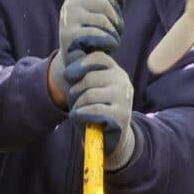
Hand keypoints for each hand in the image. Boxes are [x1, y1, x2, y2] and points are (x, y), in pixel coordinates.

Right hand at [50, 0, 125, 100]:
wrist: (78, 61)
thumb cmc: (95, 34)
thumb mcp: (106, 14)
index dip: (115, 6)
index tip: (114, 20)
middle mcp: (70, 3)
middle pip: (105, 6)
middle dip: (116, 22)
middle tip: (116, 34)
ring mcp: (68, 19)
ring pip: (103, 21)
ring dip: (114, 34)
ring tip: (112, 42)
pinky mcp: (68, 36)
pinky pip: (97, 35)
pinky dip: (109, 43)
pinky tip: (108, 49)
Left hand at [63, 50, 135, 169]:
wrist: (112, 139)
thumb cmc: (96, 110)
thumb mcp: (92, 88)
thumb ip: (84, 74)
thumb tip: (71, 54)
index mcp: (116, 71)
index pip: (97, 56)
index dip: (79, 65)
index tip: (69, 76)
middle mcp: (123, 81)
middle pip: (89, 77)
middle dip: (75, 91)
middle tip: (74, 101)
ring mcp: (123, 98)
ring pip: (89, 94)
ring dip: (76, 105)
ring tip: (78, 111)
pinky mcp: (121, 114)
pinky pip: (93, 110)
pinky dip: (80, 114)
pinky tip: (79, 118)